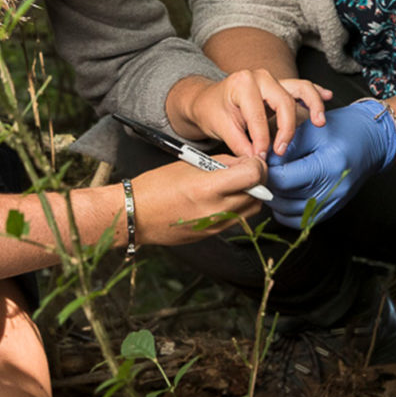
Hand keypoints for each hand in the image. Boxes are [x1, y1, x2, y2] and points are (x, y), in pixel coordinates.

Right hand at [129, 154, 267, 245]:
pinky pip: (237, 219)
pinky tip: (223, 198)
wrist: (137, 214)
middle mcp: (216, 209)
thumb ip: (222, 163)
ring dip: (251, 195)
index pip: (253, 176)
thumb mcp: (191, 164)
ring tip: (236, 184)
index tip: (252, 161)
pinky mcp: (213, 235)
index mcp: (208, 187)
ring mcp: (215, 225)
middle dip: (257, 180)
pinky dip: (238, 207)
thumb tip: (245, 163)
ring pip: (252, 210)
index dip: (257, 166)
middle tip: (247, 171)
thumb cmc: (158, 185)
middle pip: (258, 195)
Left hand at [166, 70, 332, 158]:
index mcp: (243, 83)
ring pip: (300, 88)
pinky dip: (316, 93)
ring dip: (313, 104)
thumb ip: (239, 144)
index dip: (261, 140)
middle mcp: (260, 77)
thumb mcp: (220, 127)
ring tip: (320, 122)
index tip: (261, 158)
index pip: (258, 115)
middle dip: (286, 130)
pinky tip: (328, 97)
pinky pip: (302, 88)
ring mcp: (273, 80)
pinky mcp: (282, 87)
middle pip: (283, 102)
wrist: (209, 100)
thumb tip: (257, 160)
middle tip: (281, 151)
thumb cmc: (213, 111)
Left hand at [265, 99, 395, 227]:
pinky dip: (286, 210)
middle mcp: (331, 190)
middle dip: (266, 186)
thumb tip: (262, 162)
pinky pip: (299, 220)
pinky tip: (284, 194)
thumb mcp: (311, 130)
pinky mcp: (331, 211)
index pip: (283, 179)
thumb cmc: (342, 129)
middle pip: (283, 199)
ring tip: (271, 180)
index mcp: (327, 166)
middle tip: (261, 171)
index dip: (265, 172)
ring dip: (274, 199)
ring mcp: (332, 204)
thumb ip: (285, 147)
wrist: (370, 140)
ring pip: (287, 213)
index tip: (257, 162)